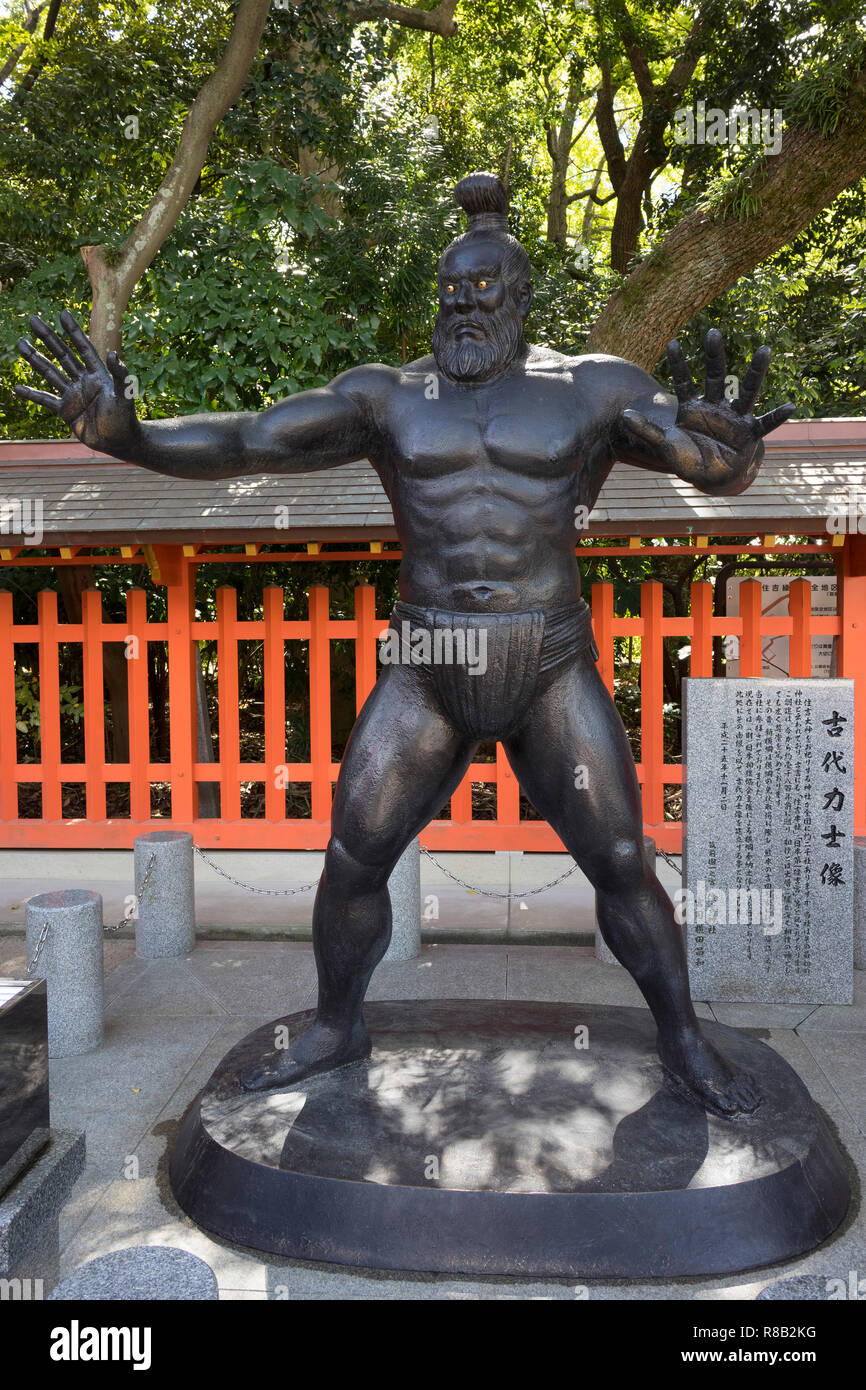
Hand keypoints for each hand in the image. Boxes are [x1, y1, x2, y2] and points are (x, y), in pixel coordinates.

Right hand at [14, 310, 138, 454]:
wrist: (119, 442)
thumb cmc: (125, 419)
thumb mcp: (124, 396)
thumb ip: (120, 375)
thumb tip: (113, 353)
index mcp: (97, 375)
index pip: (83, 348)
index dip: (73, 331)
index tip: (62, 313)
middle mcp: (83, 381)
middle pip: (62, 355)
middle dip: (47, 337)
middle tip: (33, 320)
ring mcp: (73, 395)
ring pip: (50, 373)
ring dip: (35, 358)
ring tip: (21, 344)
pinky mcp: (66, 411)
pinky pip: (45, 400)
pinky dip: (31, 395)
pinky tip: (17, 389)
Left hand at [621, 328, 794, 493]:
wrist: (711, 477)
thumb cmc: (689, 458)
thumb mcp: (665, 446)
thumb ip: (646, 430)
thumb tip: (624, 414)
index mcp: (694, 408)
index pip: (685, 381)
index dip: (680, 363)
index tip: (673, 341)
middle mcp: (716, 407)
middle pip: (716, 376)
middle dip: (715, 356)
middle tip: (713, 332)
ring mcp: (734, 418)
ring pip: (746, 392)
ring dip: (754, 372)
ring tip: (764, 350)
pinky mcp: (749, 434)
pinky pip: (765, 424)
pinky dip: (777, 416)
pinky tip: (791, 406)